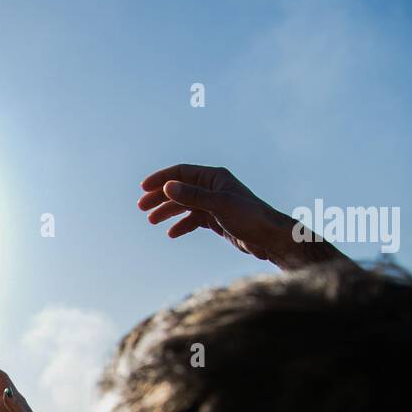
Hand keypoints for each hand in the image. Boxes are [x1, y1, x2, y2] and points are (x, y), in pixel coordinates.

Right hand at [137, 164, 298, 266]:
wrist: (269, 238)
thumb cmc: (249, 217)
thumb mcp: (219, 205)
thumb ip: (192, 195)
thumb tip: (167, 186)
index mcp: (214, 177)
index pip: (181, 173)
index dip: (161, 179)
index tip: (144, 189)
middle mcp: (213, 188)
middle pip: (180, 188)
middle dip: (160, 197)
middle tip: (142, 207)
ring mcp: (214, 204)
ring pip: (184, 205)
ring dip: (167, 211)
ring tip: (152, 221)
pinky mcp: (217, 220)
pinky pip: (193, 220)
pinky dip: (181, 225)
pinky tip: (172, 233)